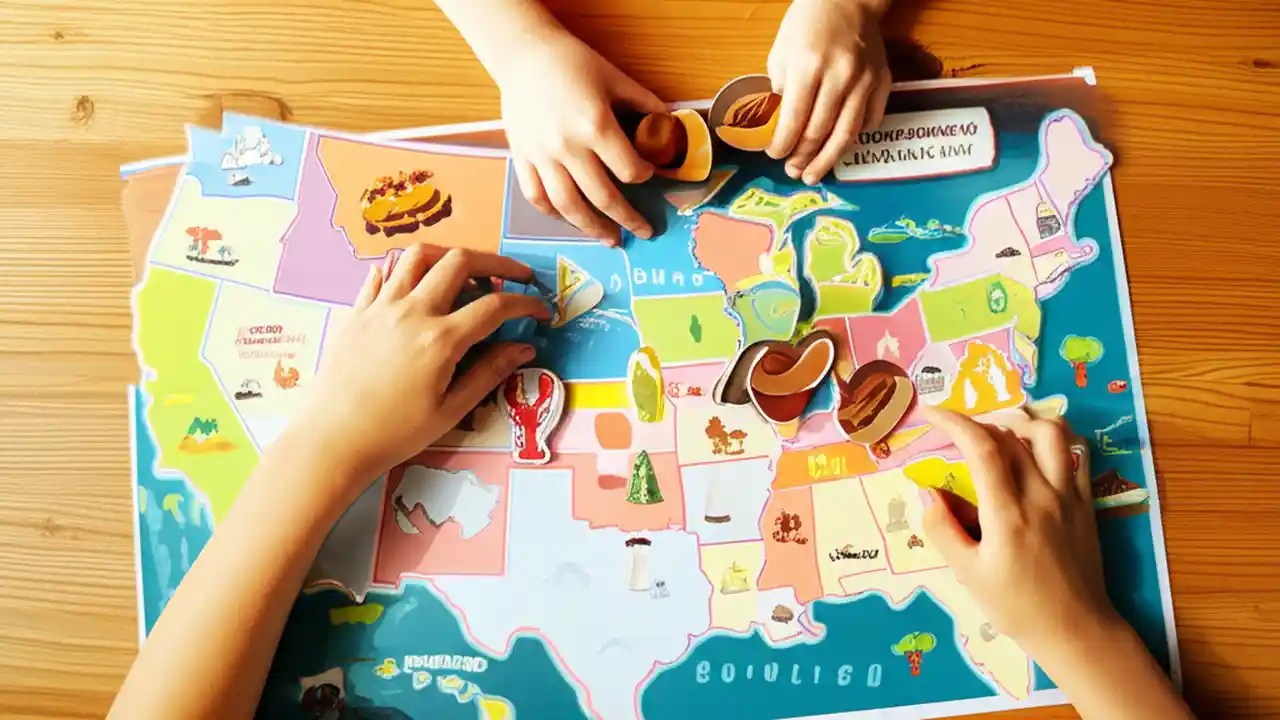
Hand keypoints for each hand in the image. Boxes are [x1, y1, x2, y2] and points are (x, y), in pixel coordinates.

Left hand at [298, 244, 549, 486]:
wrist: (331, 440)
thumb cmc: (394, 434)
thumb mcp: (451, 410)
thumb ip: (490, 373)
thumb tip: (525, 347)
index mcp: (441, 339)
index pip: (496, 305)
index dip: (526, 303)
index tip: (542, 309)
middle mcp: (412, 312)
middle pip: (460, 261)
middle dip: (495, 262)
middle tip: (514, 275)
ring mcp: (381, 307)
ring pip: (418, 256)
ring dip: (448, 256)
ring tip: (464, 272)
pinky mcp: (357, 313)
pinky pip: (381, 275)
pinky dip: (403, 272)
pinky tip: (414, 286)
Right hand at [496, 31, 664, 244]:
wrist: (523, 55)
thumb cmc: (572, 63)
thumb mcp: (615, 78)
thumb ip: (643, 104)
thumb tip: (668, 125)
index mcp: (595, 125)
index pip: (629, 169)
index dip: (645, 176)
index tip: (649, 175)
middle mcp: (568, 147)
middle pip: (603, 198)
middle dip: (628, 219)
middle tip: (644, 232)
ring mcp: (541, 157)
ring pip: (568, 206)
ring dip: (592, 229)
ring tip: (610, 239)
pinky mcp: (522, 159)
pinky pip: (538, 197)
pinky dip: (556, 214)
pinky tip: (572, 220)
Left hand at [766, 0, 891, 184]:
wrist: (847, 0)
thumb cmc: (807, 25)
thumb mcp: (780, 53)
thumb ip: (781, 91)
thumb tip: (783, 125)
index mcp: (808, 68)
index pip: (794, 121)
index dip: (782, 146)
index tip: (775, 155)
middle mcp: (839, 77)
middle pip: (820, 133)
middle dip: (803, 158)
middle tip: (793, 172)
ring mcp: (865, 81)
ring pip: (846, 134)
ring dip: (827, 160)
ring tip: (813, 174)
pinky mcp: (882, 82)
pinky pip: (870, 121)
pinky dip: (854, 138)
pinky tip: (839, 147)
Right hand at [918, 406, 1121, 654]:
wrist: (1076, 629)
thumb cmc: (1016, 607)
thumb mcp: (968, 575)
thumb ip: (942, 530)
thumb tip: (925, 492)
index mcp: (1008, 514)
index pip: (982, 448)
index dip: (954, 422)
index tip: (931, 413)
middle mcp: (1041, 496)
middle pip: (1011, 434)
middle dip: (977, 423)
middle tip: (955, 433)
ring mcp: (1069, 496)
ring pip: (1051, 432)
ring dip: (1020, 421)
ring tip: (998, 431)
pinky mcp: (1086, 502)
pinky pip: (1077, 452)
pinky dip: (1054, 437)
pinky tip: (1034, 446)